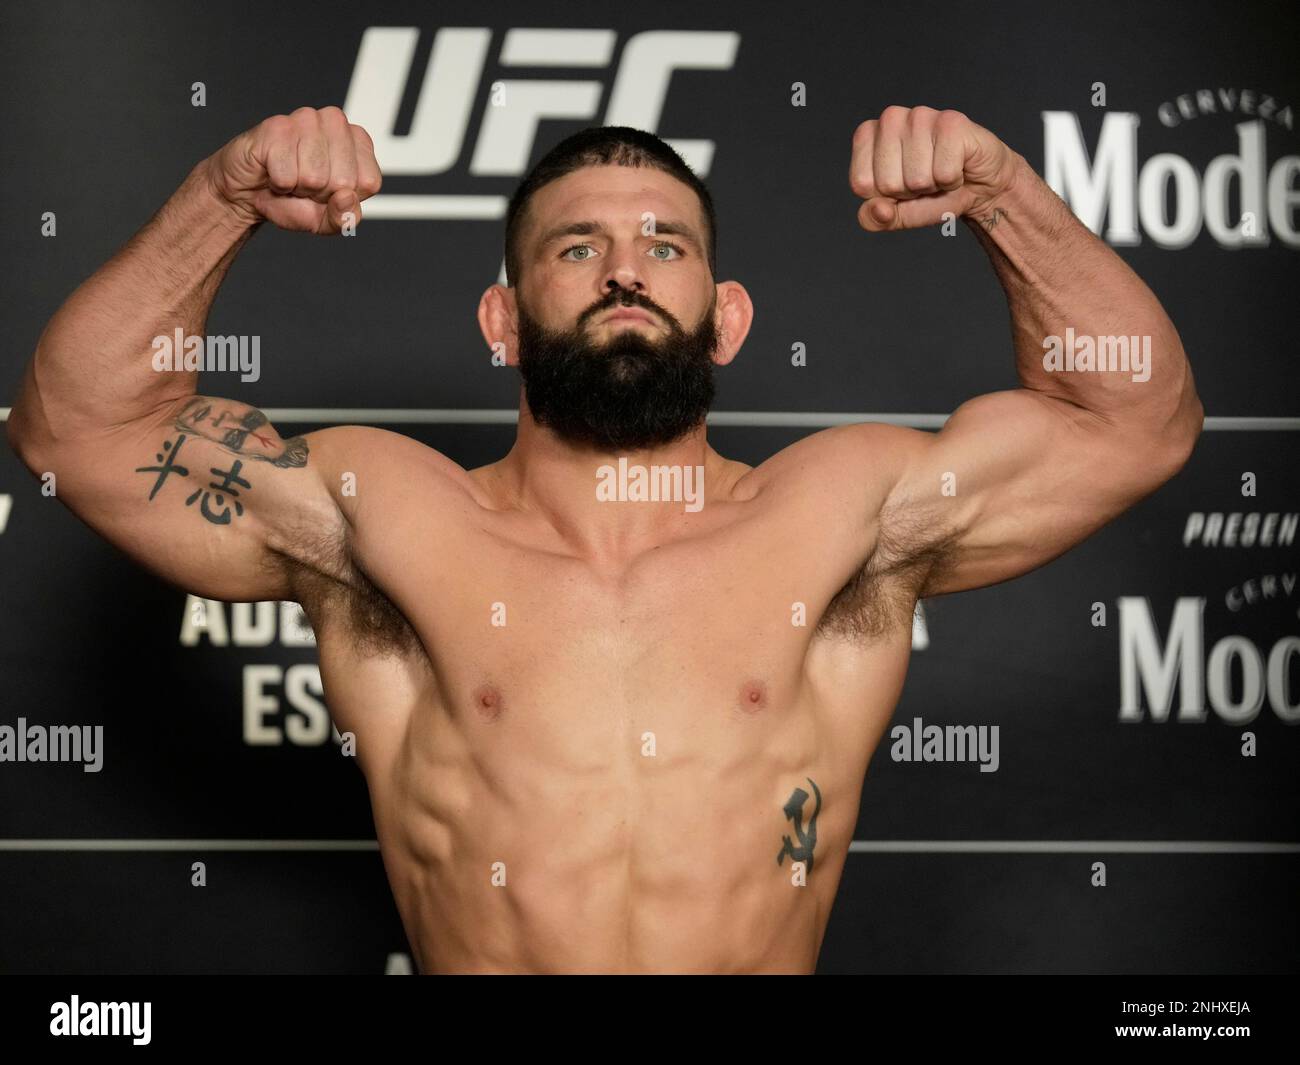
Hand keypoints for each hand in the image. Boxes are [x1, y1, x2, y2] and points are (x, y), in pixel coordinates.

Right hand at [204, 106, 381, 232]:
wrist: (248, 194)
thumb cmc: (293, 201)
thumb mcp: (327, 221)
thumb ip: (346, 217)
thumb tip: (347, 197)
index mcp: (358, 142)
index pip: (369, 182)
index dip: (345, 198)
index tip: (328, 192)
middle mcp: (336, 123)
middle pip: (343, 180)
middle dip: (321, 195)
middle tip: (304, 186)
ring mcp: (306, 119)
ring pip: (315, 177)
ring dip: (297, 188)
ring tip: (290, 177)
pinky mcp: (277, 126)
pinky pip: (287, 175)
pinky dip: (278, 184)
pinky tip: (273, 171)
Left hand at [850, 106, 1018, 230]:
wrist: (978, 186)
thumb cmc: (933, 193)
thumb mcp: (898, 214)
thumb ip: (876, 219)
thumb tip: (877, 210)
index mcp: (867, 135)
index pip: (861, 183)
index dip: (884, 197)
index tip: (900, 186)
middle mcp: (890, 118)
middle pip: (887, 183)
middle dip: (908, 193)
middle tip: (924, 180)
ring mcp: (920, 116)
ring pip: (916, 179)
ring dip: (933, 186)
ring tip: (940, 171)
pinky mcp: (951, 122)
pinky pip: (943, 174)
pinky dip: (952, 180)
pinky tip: (957, 165)